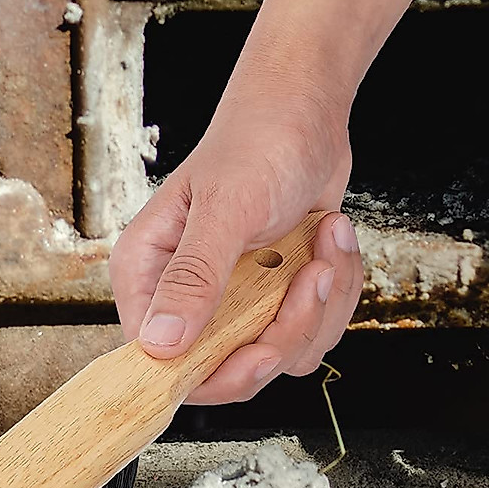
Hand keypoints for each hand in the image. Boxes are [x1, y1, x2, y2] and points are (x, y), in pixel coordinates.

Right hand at [107, 66, 361, 402]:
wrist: (308, 112)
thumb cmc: (258, 141)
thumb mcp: (227, 207)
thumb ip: (194, 276)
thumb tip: (159, 345)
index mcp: (149, 275)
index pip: (162, 364)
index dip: (216, 375)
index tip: (263, 351)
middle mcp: (188, 295)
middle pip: (234, 369)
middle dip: (288, 329)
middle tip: (310, 274)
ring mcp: (239, 299)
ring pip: (287, 353)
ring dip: (323, 300)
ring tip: (325, 237)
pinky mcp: (280, 296)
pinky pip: (318, 328)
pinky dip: (339, 287)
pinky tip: (332, 236)